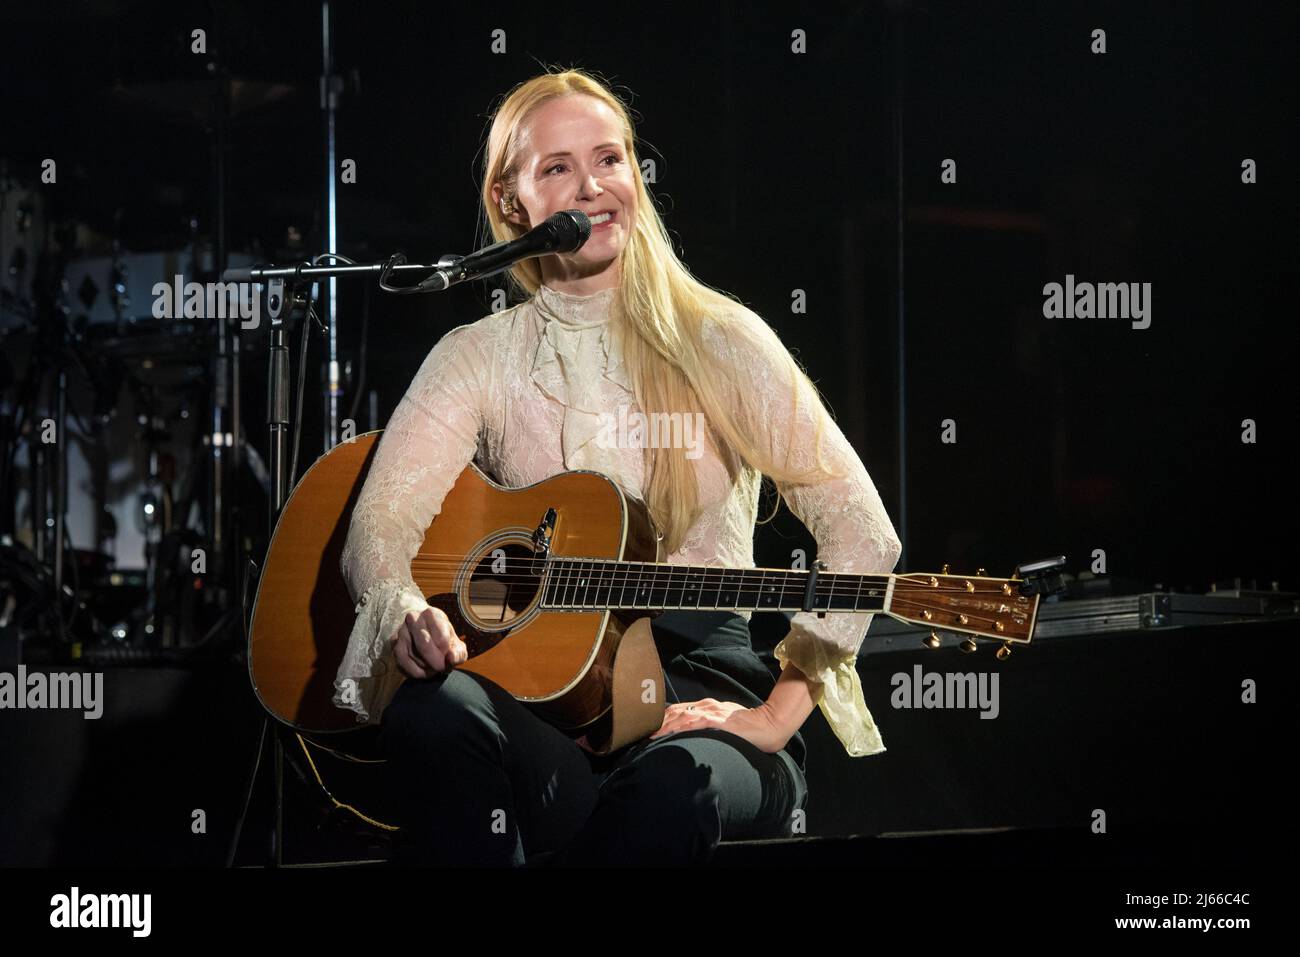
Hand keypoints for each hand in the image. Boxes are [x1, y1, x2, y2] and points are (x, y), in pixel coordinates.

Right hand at [389, 605, 467, 678]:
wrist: (425, 633)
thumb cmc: (443, 640)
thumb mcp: (456, 645)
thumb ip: (458, 653)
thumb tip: (451, 659)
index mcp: (432, 614)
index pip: (441, 639)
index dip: (447, 654)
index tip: (450, 658)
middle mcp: (413, 618)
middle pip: (424, 646)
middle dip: (435, 663)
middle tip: (442, 669)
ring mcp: (401, 631)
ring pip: (413, 656)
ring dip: (425, 668)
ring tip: (433, 669)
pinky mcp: (393, 644)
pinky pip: (402, 662)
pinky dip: (414, 672)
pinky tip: (423, 672)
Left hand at [648, 698, 790, 753]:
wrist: (768, 724)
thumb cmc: (746, 727)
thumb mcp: (723, 723)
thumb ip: (708, 725)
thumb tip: (692, 733)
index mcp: (706, 707)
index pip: (678, 710)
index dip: (661, 718)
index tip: (647, 728)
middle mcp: (707, 707)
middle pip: (676, 712)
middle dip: (657, 723)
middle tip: (642, 733)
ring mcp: (713, 713)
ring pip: (683, 716)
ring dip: (665, 726)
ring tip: (652, 736)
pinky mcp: (720, 722)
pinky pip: (698, 723)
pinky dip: (683, 727)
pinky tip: (673, 732)